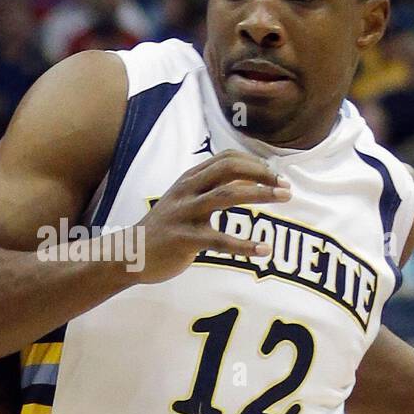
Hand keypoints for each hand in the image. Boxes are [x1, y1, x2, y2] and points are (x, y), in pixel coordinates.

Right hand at [134, 150, 290, 283]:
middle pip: (229, 169)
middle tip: (285, 186)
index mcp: (188, 179)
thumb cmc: (164, 229)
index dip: (254, 163)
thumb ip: (210, 189)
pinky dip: (245, 245)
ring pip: (227, 196)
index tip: (275, 176)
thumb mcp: (184, 201)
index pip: (226, 158)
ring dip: (260, 195)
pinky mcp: (183, 240)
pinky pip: (219, 241)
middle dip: (262, 174)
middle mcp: (187, 191)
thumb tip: (250, 181)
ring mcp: (184, 214)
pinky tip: (264, 249)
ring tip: (285, 199)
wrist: (128, 255)